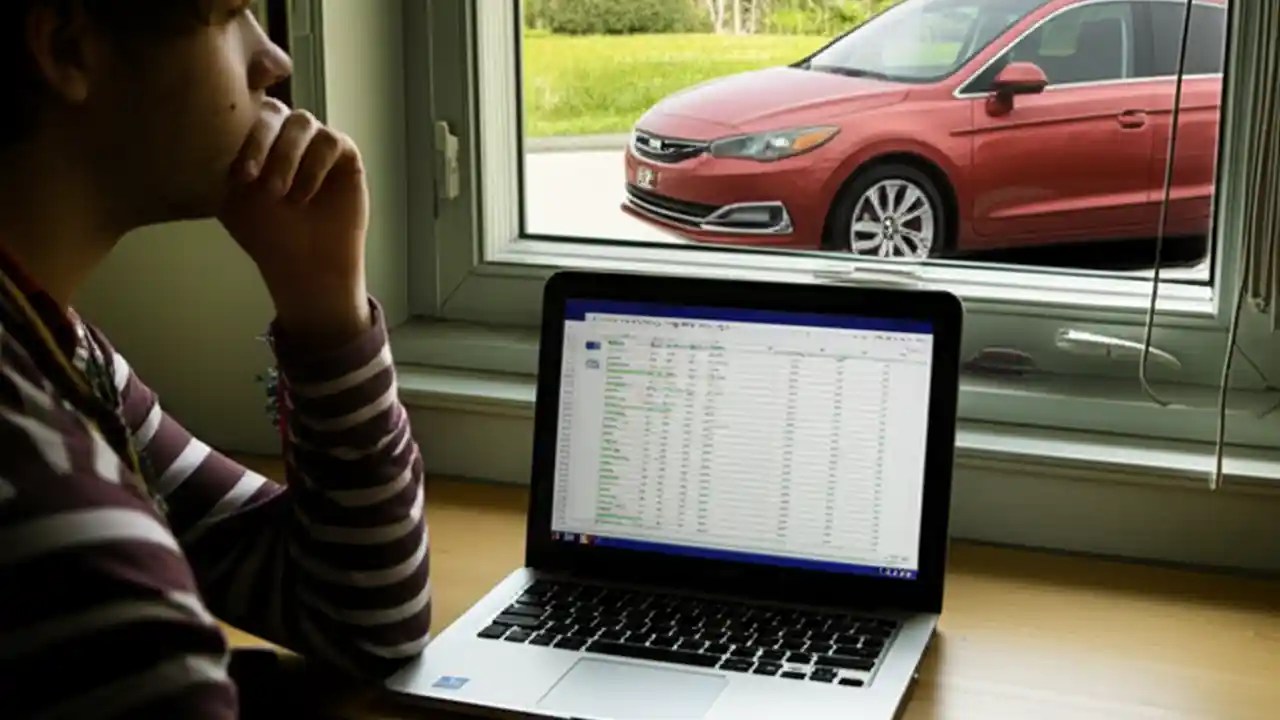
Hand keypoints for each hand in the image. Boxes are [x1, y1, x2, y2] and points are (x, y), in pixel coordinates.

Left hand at [219, 98, 371, 348]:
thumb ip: (217, 161)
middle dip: (259, 141)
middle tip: (251, 178)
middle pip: (273, 110)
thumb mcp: (228, 195)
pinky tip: (303, 195)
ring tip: (279, 192)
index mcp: (254, 136)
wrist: (305, 263)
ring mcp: (316, 141)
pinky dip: (314, 167)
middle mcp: (285, 132)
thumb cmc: (265, 231)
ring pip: (302, 121)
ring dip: (286, 155)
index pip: (244, 108)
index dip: (238, 127)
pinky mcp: (345, 153)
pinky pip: (330, 141)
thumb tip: (197, 129)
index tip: (234, 169)